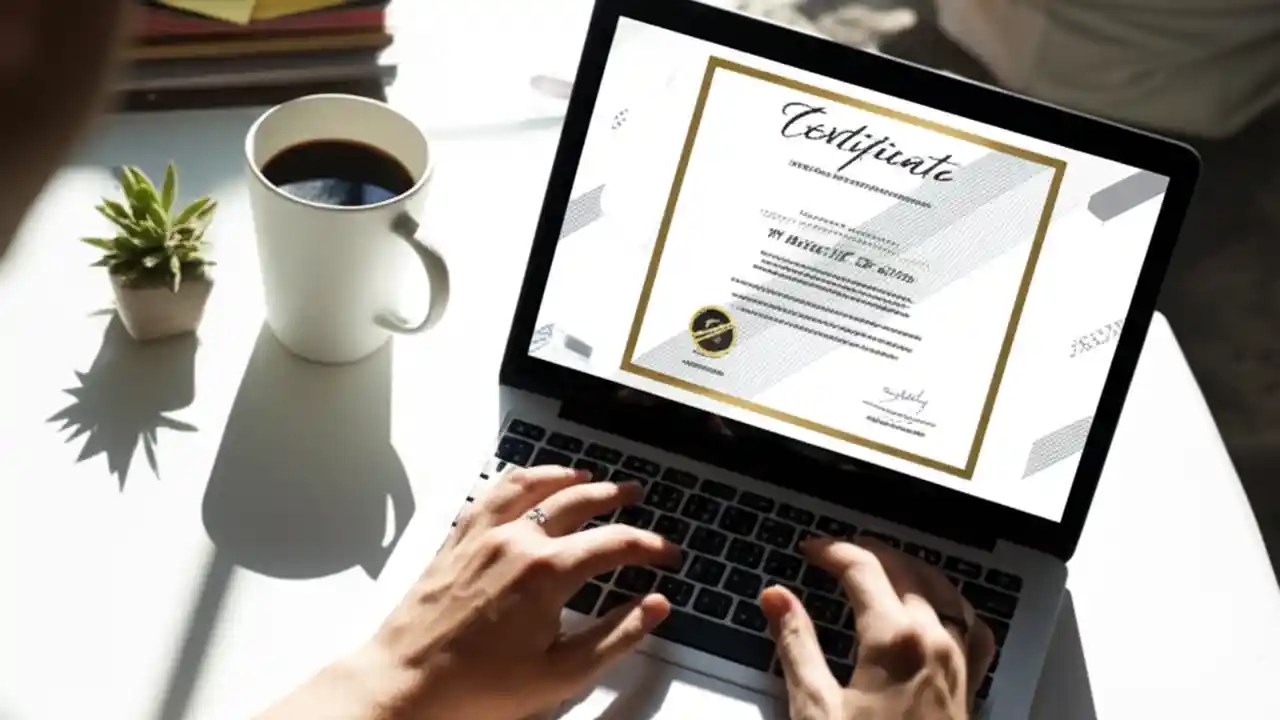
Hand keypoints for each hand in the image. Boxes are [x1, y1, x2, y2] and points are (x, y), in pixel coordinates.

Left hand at [260, 466, 679, 719]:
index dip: (650, 546)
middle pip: (577, 502)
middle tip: (635, 495)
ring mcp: (482, 535)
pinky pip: (491, 494)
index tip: (667, 553)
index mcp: (548, 573)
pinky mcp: (456, 540)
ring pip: (532, 486)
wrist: (406, 685)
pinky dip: (516, 479)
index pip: (615, 544)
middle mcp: (517, 541)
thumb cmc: (479, 688)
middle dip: (614, 496)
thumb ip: (616, 637)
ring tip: (587, 476)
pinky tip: (523, 481)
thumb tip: (656, 607)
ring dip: (565, 477)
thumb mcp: (562, 674)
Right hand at [762, 538, 995, 719]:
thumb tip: (776, 598)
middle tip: (834, 555)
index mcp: (895, 638)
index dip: (832, 551)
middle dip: (868, 552)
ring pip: (941, 587)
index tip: (809, 550)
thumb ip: (796, 644)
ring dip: (907, 568)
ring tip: (877, 567)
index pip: (863, 567)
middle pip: (904, 568)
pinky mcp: (969, 683)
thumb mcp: (815, 708)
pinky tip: (934, 608)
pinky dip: (948, 603)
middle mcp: (935, 639)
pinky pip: (969, 624)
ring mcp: (959, 659)